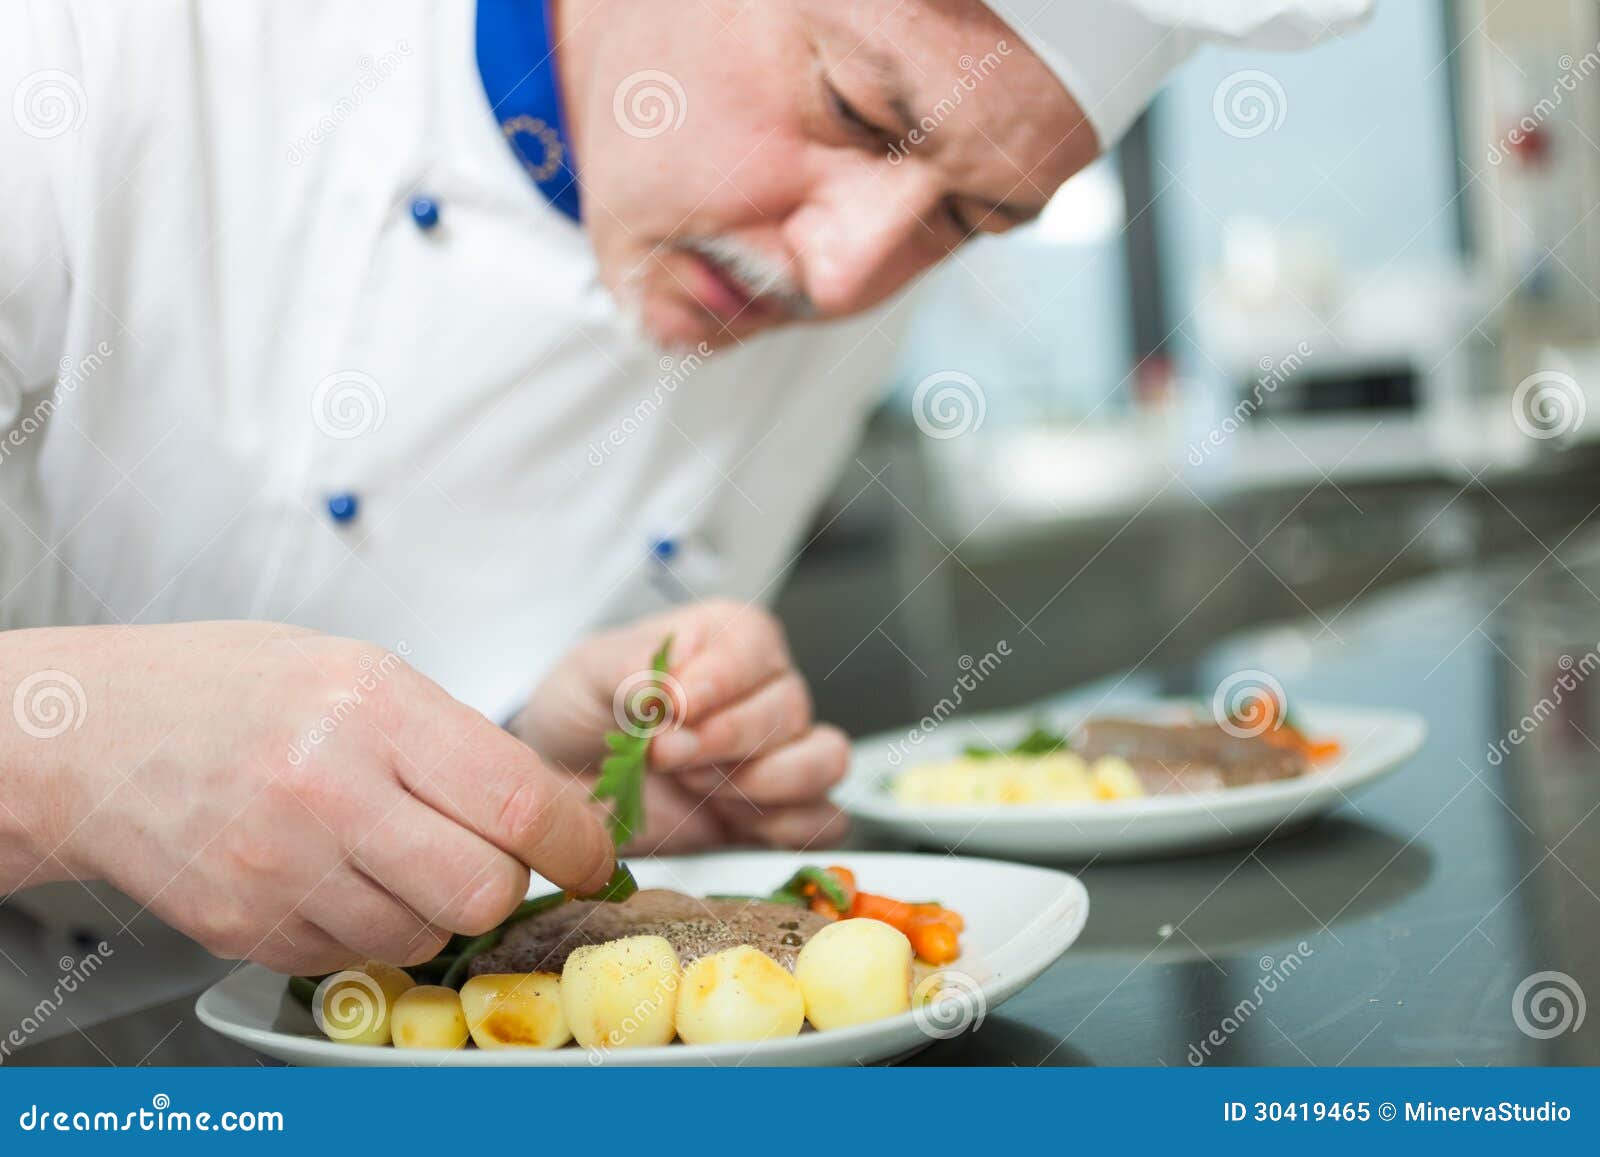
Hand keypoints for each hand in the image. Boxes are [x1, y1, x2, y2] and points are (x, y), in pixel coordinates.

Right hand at [0, 623, 613, 973]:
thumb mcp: (360, 673)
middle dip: (508, 882)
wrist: (90, 733)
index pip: (521, 802)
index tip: (593, 852)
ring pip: (424, 936)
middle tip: (491, 854)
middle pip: (483, 890)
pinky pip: (355, 956)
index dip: (579, 841)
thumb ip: (454, 742)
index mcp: (371, 708)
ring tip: (392, 852)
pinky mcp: (244, 928)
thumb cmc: (234, 689)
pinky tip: (334, 873)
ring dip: (435, 908)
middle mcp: (327, 792)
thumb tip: (550, 810)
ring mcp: (279, 869)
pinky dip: (368, 927)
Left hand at [513, 600, 849, 853]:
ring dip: (762, 780)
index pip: (755, 646)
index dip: (720, 681)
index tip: (674, 707)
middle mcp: (766, 690)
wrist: (568, 778)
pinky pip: (825, 821)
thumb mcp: (588, 672)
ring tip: (695, 785)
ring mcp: (781, 754)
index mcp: (729, 639)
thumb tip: (663, 685)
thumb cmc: (585, 711)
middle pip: (790, 707)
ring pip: (825, 759)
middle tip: (663, 755)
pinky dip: (786, 827)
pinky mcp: (781, 813)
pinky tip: (729, 819)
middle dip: (724, 739)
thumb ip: (629, 667)